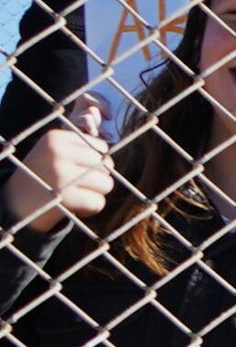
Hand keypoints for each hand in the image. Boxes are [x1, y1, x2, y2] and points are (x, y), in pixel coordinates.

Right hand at [9, 100, 111, 229]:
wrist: (14, 203)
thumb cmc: (41, 176)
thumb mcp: (53, 153)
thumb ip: (80, 148)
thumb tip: (112, 154)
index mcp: (55, 138)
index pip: (101, 147)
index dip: (96, 161)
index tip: (79, 169)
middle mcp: (57, 153)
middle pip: (106, 165)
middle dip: (98, 177)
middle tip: (76, 184)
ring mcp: (61, 175)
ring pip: (106, 184)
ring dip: (96, 193)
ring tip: (76, 194)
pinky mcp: (65, 198)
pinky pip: (98, 202)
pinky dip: (91, 208)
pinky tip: (75, 206)